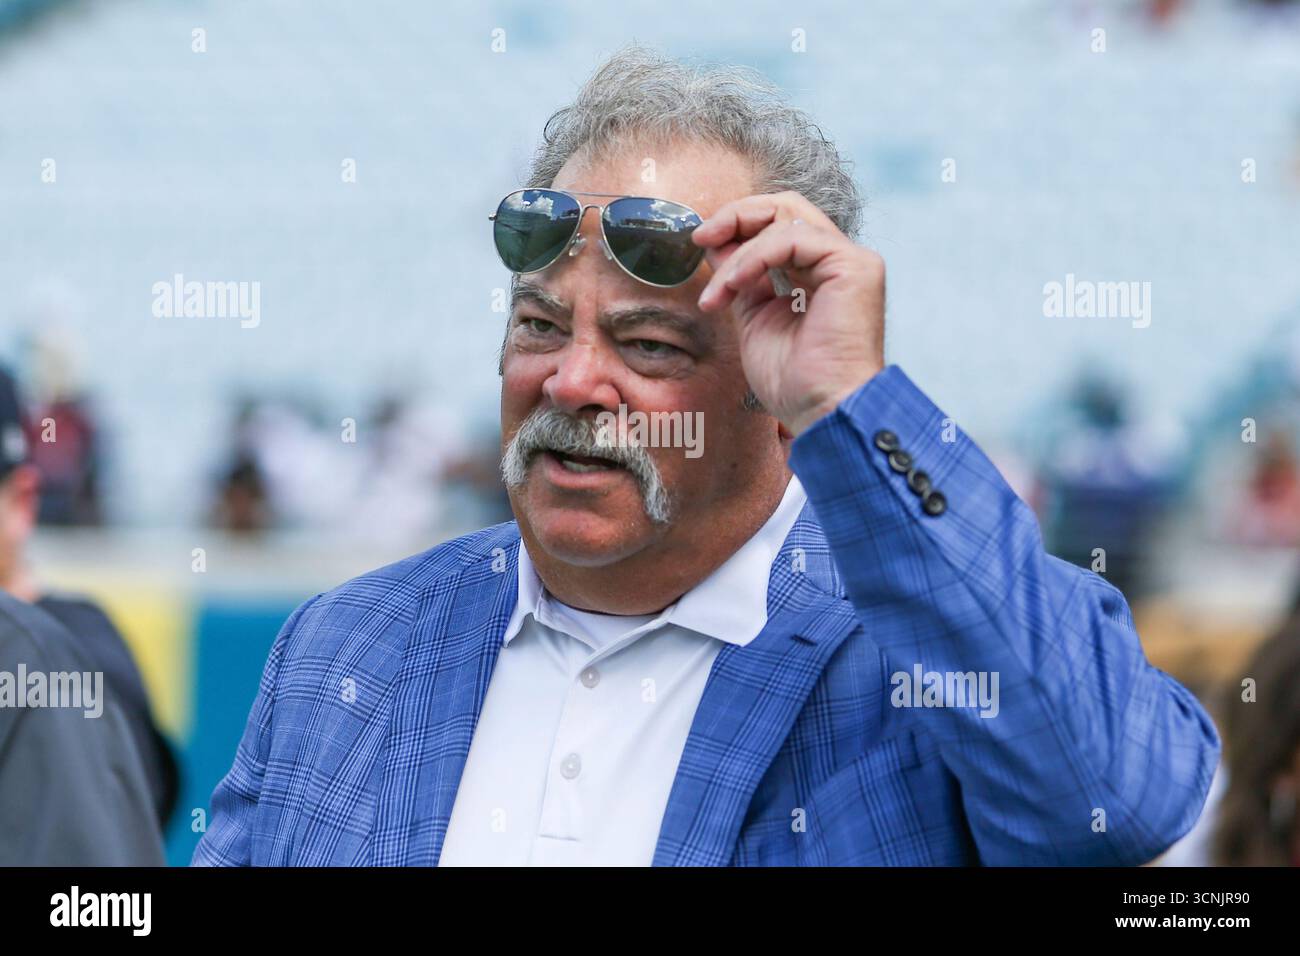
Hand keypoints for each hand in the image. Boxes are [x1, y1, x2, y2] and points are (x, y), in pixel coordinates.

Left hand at [694, 191, 885, 435]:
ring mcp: (850, 261)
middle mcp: (838, 261)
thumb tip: (715, 243)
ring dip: (739, 248)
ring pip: (786, 216)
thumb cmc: (794, 383)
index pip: (777, 224)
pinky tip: (735, 285)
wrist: (822, 412)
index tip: (701, 243)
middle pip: (785, 206)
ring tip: (718, 289)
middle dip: (737, 216)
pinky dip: (755, 257)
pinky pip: (793, 237)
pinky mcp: (854, 266)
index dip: (737, 225)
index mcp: (819, 273)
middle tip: (701, 238)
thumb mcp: (754, 318)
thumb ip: (740, 278)